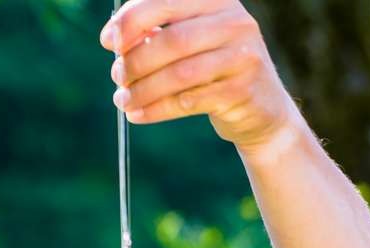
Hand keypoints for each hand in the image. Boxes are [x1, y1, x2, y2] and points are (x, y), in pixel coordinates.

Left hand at [100, 0, 301, 150]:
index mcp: (217, 2)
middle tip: (118, 76)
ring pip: (179, 74)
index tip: (108, 41)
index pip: (166, 1)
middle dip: (135, 61)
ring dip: (142, 90)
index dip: (130, 20)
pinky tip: (138, 114)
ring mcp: (242, 57)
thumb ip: (159, 34)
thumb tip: (115, 39)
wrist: (260, 107)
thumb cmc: (213, 68)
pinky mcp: (241, 91)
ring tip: (123, 100)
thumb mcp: (193, 41)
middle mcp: (234, 23)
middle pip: (172, 40)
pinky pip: (188, 102)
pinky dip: (156, 110)